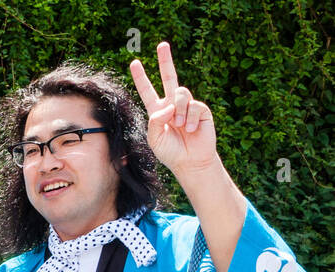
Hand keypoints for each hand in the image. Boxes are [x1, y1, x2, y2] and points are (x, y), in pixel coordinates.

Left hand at [130, 42, 217, 176]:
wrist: (190, 161)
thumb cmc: (170, 152)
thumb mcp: (155, 139)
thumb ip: (155, 122)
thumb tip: (167, 106)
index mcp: (157, 110)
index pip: (147, 90)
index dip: (141, 78)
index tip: (134, 63)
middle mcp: (172, 104)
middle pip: (169, 77)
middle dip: (165, 60)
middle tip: (162, 45)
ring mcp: (187, 105)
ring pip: (180, 93)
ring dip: (179, 111)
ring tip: (180, 127)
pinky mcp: (201, 109)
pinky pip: (194, 105)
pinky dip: (190, 119)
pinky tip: (191, 130)